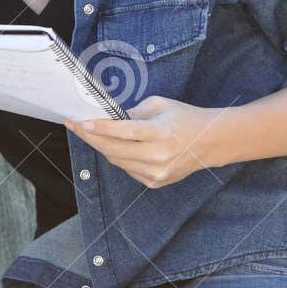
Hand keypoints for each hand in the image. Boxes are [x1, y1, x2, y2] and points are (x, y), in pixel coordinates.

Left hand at [66, 96, 230, 189]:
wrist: (211, 143)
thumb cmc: (184, 118)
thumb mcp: (159, 105)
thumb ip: (131, 112)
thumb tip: (104, 117)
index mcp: (160, 133)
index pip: (123, 131)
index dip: (98, 127)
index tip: (79, 122)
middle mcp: (159, 156)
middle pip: (112, 150)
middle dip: (89, 137)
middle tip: (74, 126)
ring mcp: (157, 172)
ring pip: (116, 161)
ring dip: (101, 147)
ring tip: (90, 133)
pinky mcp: (156, 182)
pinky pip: (127, 169)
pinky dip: (118, 157)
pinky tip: (116, 146)